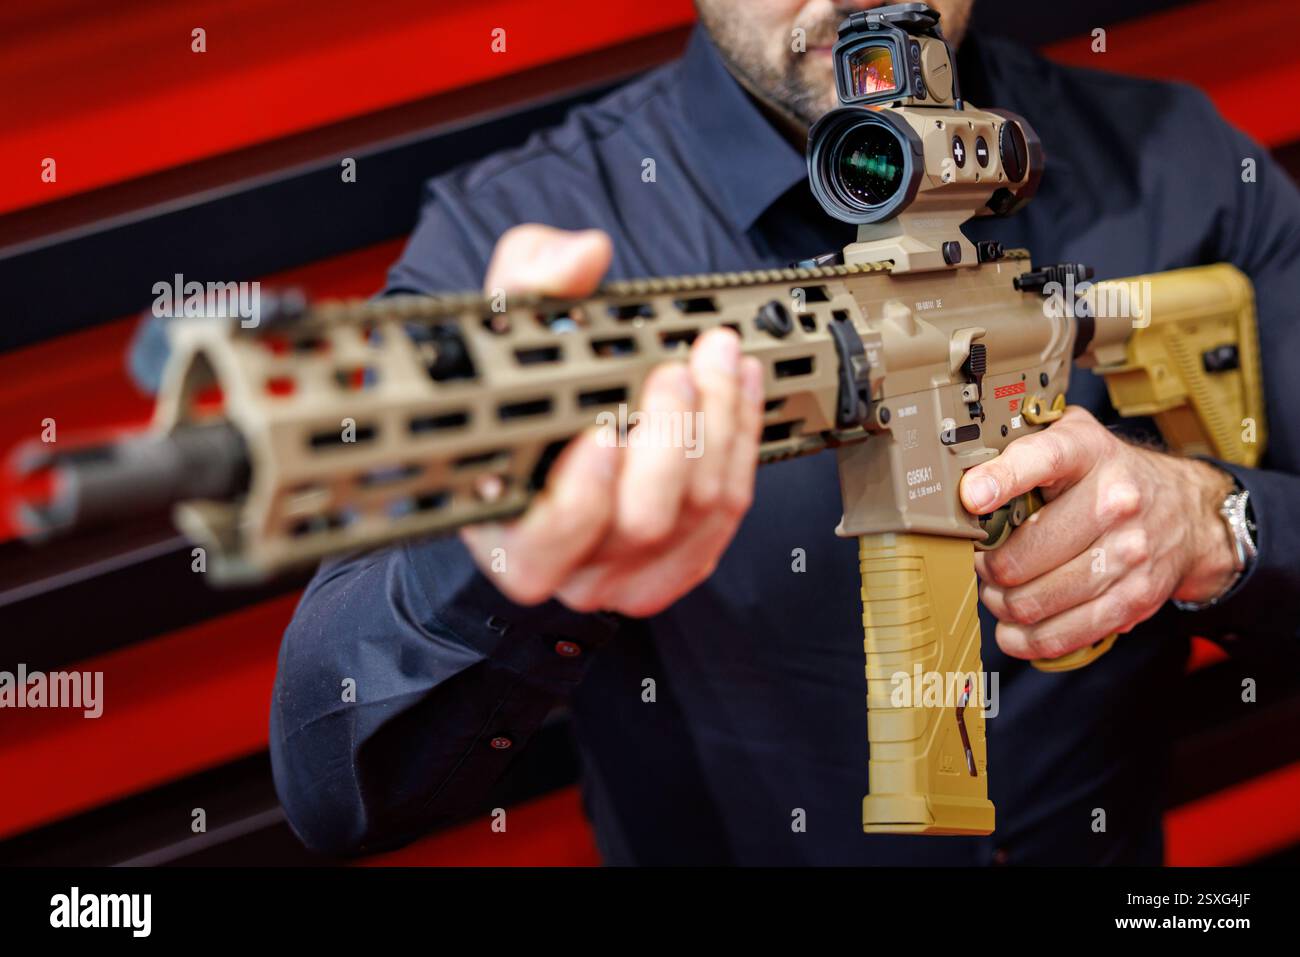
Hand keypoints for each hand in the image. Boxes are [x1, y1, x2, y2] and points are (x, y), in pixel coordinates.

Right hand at [460, 224, 764, 616]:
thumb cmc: (522, 384)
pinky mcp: (682, 560)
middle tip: (674, 373)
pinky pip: (731, 512)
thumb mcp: (505, 320)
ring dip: (717, 426)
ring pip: (698, 513)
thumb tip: (580, 258)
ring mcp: (629, 570)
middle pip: (641, 524)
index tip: (602, 434)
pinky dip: (742, 440)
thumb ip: (528, 281)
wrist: (563, 411)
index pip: (540, 543)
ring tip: (717, 360)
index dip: (579, 498)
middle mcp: (566, 563)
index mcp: (503, 523)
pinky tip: (738, 388)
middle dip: (671, 438)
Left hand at [958, 407, 1238, 660]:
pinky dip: (1025, 638)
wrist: (1186, 511)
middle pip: (1021, 556)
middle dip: (986, 567)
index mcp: (1088, 451)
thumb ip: (1018, 445)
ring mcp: (1128, 554)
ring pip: (1033, 601)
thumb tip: (959, 475)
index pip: (1043, 459)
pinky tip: (1013, 626)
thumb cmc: (1107, 474)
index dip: (1002, 479)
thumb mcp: (1069, 437)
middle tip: (983, 562)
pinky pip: (1063, 634)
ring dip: (1001, 603)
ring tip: (999, 590)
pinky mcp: (1135, 598)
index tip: (971, 497)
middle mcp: (1114, 501)